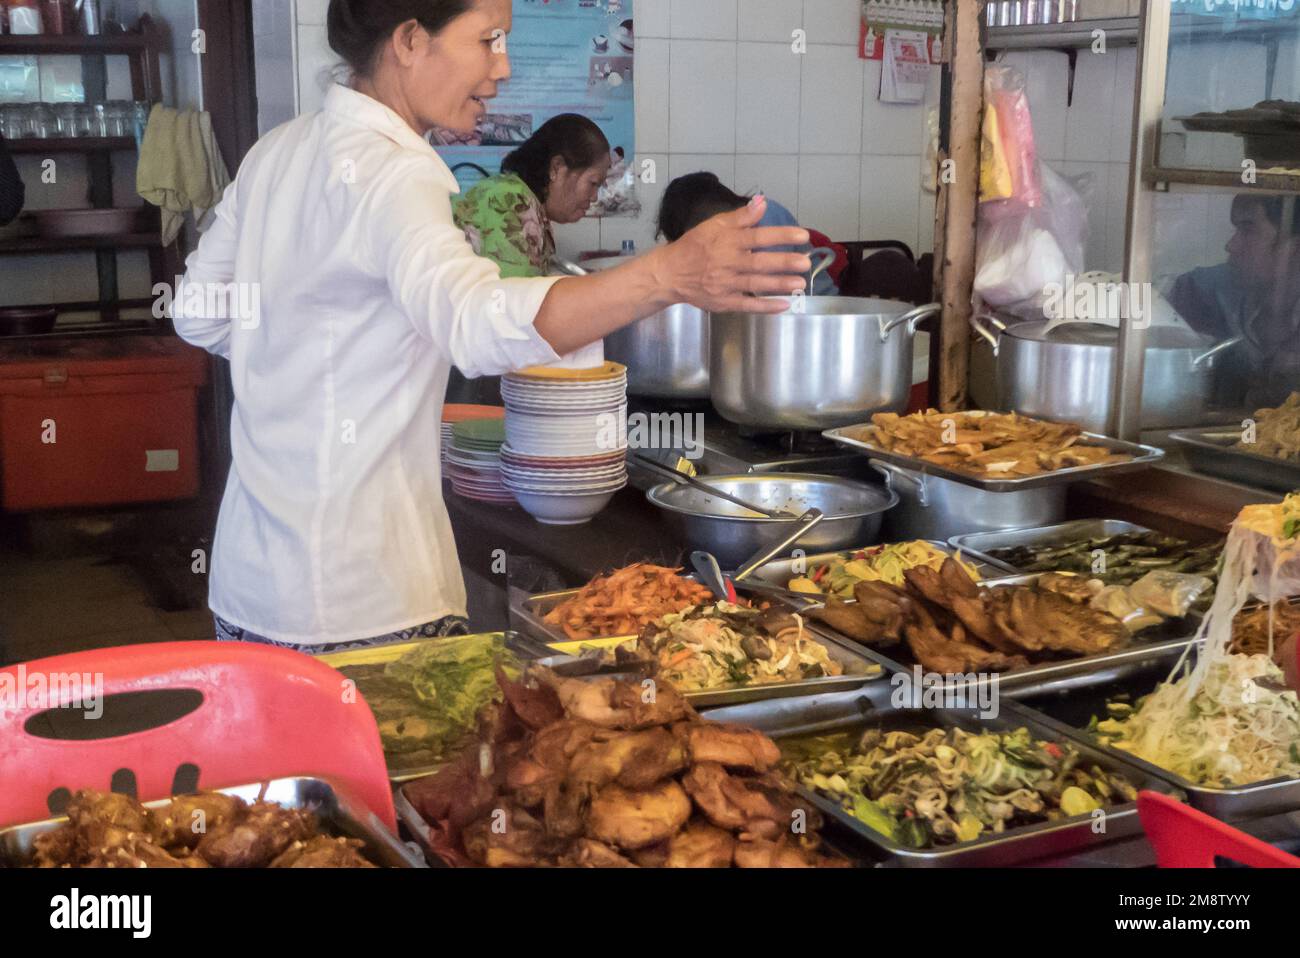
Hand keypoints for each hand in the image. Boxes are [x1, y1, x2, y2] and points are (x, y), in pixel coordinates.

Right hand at [651, 195, 812, 313]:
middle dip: (784, 262)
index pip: (758, 237)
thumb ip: (740, 216)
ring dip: (779, 284)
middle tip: (806, 262)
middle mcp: (728, 262)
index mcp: (727, 241)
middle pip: (760, 262)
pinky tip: (783, 305)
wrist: (670, 273)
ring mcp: (725, 284)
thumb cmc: (694, 246)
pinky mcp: (723, 302)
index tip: (802, 236)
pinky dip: (765, 306)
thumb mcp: (713, 225)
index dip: (781, 236)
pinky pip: (747, 305)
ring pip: (756, 283)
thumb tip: (762, 201)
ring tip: (800, 283)